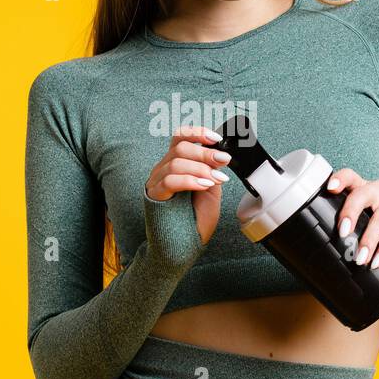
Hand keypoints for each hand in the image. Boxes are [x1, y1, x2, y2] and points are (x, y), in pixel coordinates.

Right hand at [144, 124, 231, 246]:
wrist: (183, 245)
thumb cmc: (195, 219)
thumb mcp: (210, 190)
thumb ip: (211, 171)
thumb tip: (220, 155)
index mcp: (176, 164)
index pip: (180, 137)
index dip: (197, 133)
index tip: (217, 139)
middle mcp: (164, 169)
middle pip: (180, 147)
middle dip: (205, 152)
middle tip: (223, 161)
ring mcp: (157, 182)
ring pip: (175, 162)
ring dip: (201, 168)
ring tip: (216, 179)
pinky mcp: (155, 196)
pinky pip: (170, 181)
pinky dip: (190, 180)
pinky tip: (204, 186)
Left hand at [325, 168, 378, 269]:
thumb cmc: (368, 216)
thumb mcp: (356, 212)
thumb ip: (339, 218)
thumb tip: (312, 248)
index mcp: (360, 185)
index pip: (349, 176)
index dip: (340, 179)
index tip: (330, 188)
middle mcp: (377, 188)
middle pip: (363, 195)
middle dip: (351, 213)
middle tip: (343, 233)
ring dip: (370, 240)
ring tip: (361, 259)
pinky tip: (378, 261)